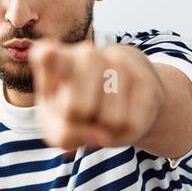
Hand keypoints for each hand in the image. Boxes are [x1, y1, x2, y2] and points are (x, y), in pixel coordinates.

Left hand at [27, 40, 161, 153]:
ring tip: (101, 114)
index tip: (47, 54)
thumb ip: (64, 136)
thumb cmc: (77, 110)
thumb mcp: (59, 128)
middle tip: (77, 114)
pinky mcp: (144, 79)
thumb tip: (101, 135)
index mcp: (55, 62)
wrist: (118, 94)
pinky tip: (121, 114)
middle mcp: (85, 55)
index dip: (48, 57)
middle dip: (78, 125)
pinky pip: (132, 123)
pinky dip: (125, 131)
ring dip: (105, 129)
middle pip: (76, 109)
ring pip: (110, 120)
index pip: (47, 54)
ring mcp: (117, 63)